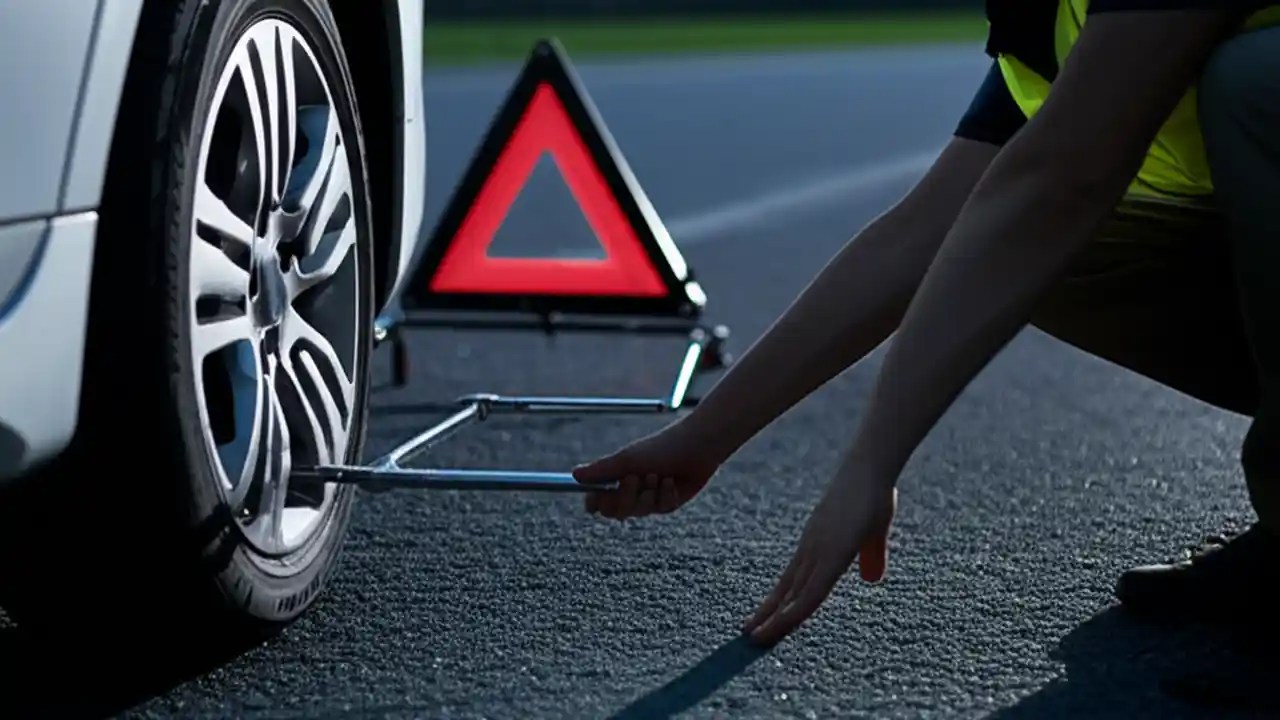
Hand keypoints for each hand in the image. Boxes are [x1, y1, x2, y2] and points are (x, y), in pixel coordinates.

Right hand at [572, 418, 724, 520]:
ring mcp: (649, 498)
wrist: (696, 447)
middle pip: (615, 511)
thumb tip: (574, 474)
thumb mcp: (629, 459)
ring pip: (639, 511)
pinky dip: (666, 495)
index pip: (597, 499)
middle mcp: (631, 489)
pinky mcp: (667, 503)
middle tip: (635, 478)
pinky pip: (660, 509)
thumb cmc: (661, 447)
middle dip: (626, 496)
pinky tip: (673, 482)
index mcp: (617, 476)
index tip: (596, 498)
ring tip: (660, 475)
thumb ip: (602, 470)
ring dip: (649, 494)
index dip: (594, 502)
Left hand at [743, 475, 896, 646]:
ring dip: (776, 618)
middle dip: (768, 615)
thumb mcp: (874, 533)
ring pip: (794, 594)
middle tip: (747, 636)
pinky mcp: (832, 552)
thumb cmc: (873, 494)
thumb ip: (872, 556)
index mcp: (818, 546)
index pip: (793, 581)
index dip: (779, 603)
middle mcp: (812, 550)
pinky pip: (814, 588)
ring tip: (754, 637)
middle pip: (787, 590)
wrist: (871, 466)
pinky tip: (785, 621)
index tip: (764, 620)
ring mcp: (819, 550)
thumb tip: (872, 579)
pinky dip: (798, 608)